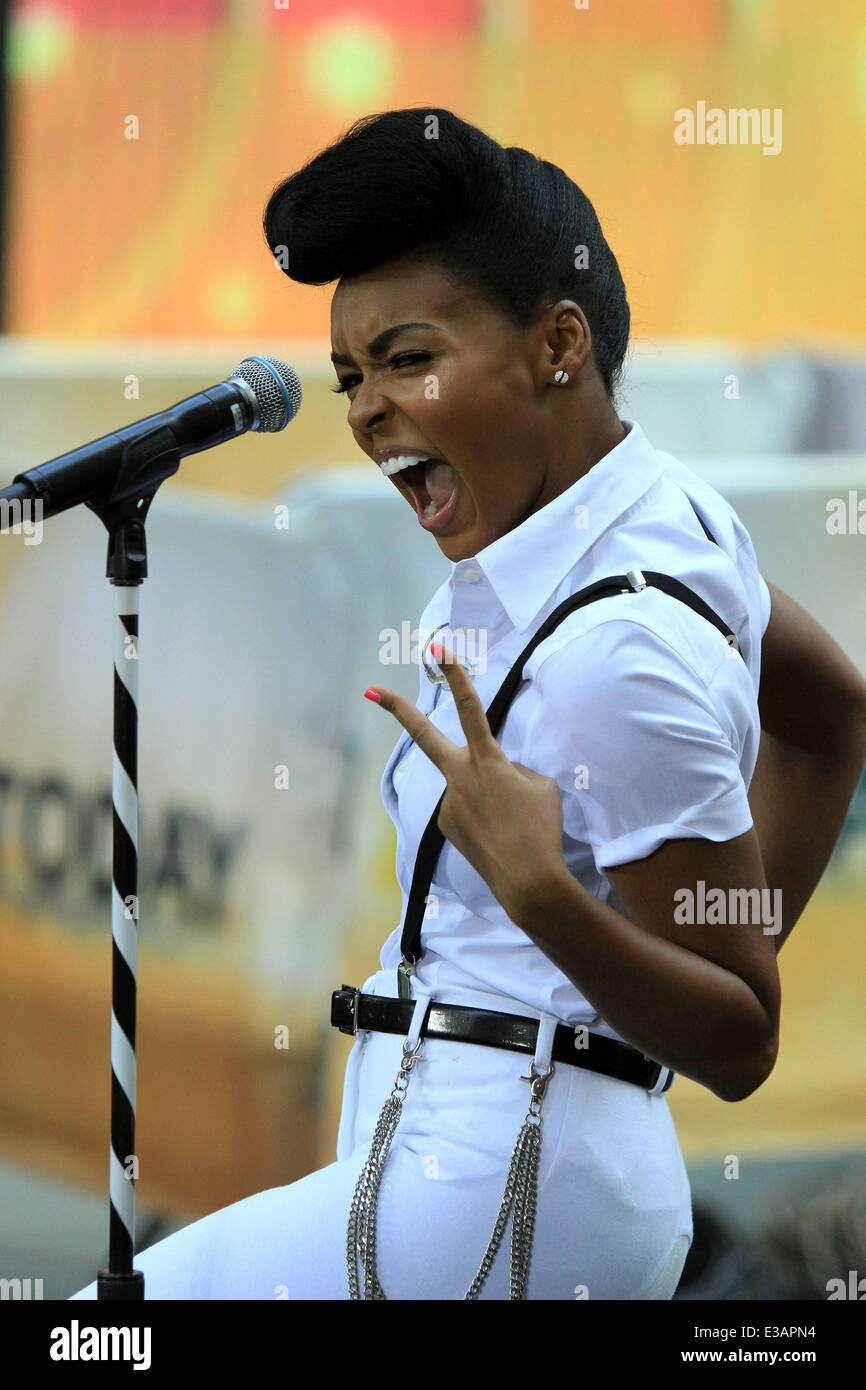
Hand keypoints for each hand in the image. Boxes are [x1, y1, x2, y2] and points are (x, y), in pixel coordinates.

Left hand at [364, 639, 567, 924]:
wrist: (528, 881)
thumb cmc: (540, 828)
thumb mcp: (539, 785)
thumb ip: (511, 769)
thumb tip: (493, 776)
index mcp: (486, 760)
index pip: (470, 707)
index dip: (454, 675)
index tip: (437, 649)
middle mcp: (459, 777)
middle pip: (424, 735)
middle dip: (398, 708)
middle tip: (371, 689)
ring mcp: (449, 803)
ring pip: (469, 785)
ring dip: (491, 798)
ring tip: (512, 824)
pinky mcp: (447, 826)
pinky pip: (469, 809)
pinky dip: (486, 817)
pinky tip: (500, 835)